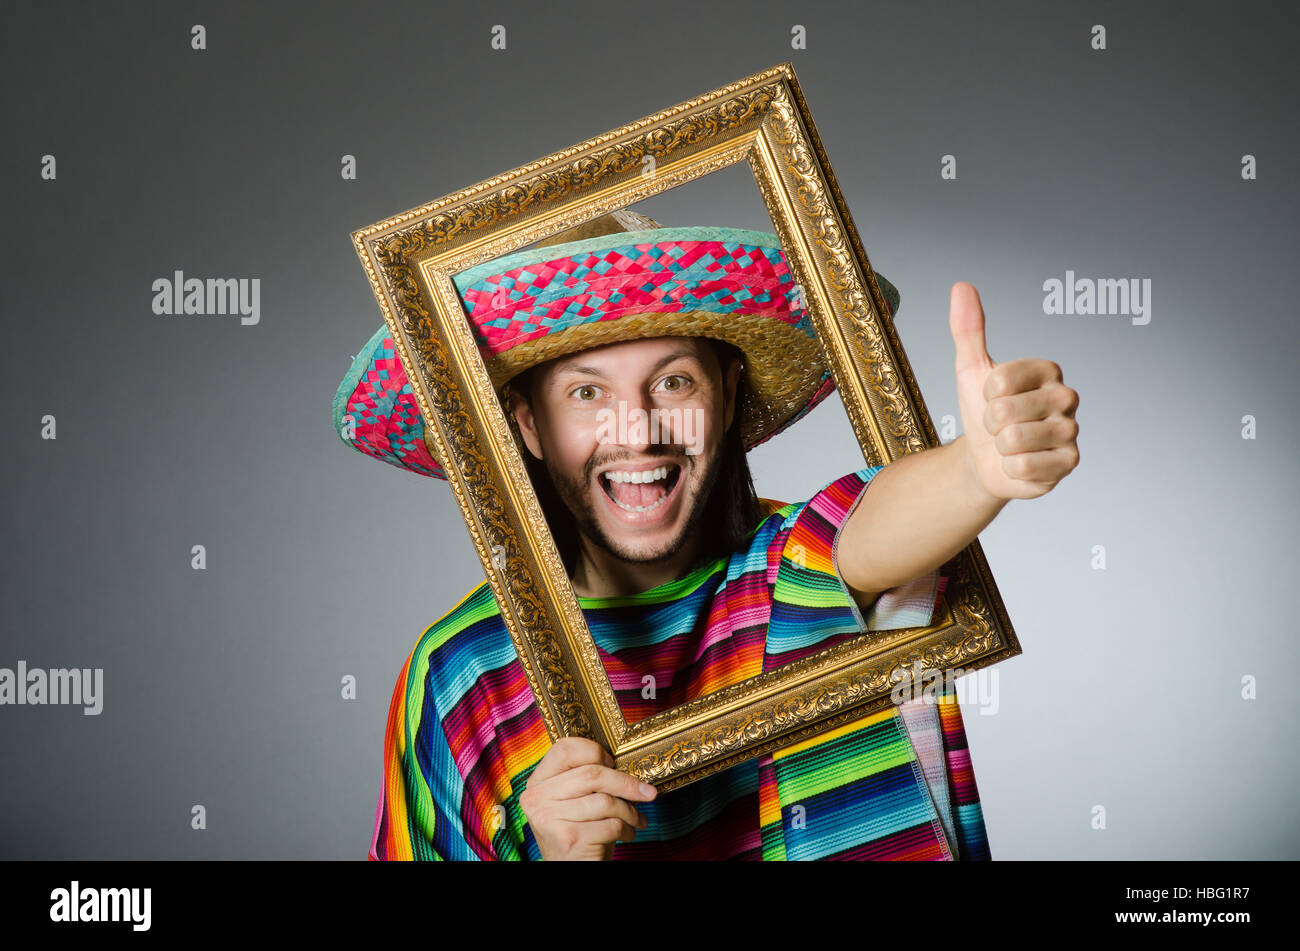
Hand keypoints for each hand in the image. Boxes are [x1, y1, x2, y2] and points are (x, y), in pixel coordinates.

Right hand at [519, 736, 656, 860]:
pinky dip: (626, 830)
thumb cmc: (578, 831)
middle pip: (591, 774)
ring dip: (630, 811)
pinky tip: (626, 834)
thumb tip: (624, 763)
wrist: (570, 870)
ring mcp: (550, 819)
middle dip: (626, 783)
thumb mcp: (574, 801)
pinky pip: (611, 824)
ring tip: (636, 819)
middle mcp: (536, 799)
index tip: (614, 762)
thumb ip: (585, 779)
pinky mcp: (568, 839)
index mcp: (537, 782)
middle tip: (647, 792)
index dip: (593, 751)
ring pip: (605, 801)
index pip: (564, 749)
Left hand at [949, 282, 1079, 500]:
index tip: (991, 397)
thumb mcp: (971, 369)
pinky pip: (1024, 467)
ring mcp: (1070, 431)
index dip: (985, 394)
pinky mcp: (1068, 463)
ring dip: (1000, 447)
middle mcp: (1066, 397)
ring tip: (1008, 443)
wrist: (984, 457)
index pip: (1000, 380)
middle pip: (1006, 412)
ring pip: (1014, 440)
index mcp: (1047, 370)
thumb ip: (969, 329)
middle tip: (998, 425)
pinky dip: (1011, 469)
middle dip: (990, 423)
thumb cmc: (982, 410)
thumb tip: (962, 287)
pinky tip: (1019, 462)